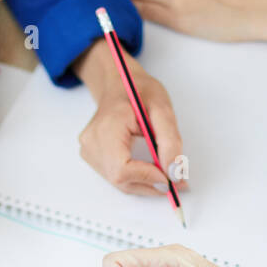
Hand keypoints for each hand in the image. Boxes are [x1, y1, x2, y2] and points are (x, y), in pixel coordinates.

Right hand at [74, 39, 185, 195]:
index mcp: (107, 127)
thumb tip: (174, 172)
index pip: (122, 168)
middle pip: (121, 179)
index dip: (148, 178)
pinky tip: (150, 169)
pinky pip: (116, 178)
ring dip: (146, 183)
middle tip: (178, 180)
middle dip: (152, 183)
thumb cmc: (138, 91)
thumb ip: (170, 141)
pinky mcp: (91, 157)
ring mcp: (89, 151)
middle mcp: (92, 142)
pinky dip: (137, 178)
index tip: (172, 177)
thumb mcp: (162, 108)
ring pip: (120, 183)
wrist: (117, 83)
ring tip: (167, 173)